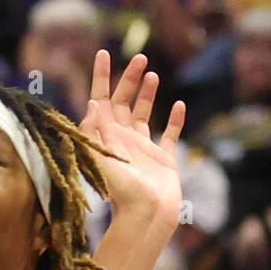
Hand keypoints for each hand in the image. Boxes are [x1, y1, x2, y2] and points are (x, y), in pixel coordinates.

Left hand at [79, 51, 185, 232]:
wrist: (146, 216)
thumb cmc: (122, 192)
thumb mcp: (102, 158)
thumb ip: (95, 131)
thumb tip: (92, 103)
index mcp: (107, 138)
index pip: (100, 101)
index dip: (100, 78)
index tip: (102, 54)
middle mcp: (123, 141)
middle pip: (123, 103)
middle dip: (129, 79)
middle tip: (139, 58)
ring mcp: (144, 150)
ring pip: (144, 115)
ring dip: (147, 94)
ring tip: (151, 75)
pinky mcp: (164, 160)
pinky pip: (169, 136)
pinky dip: (174, 121)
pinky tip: (178, 106)